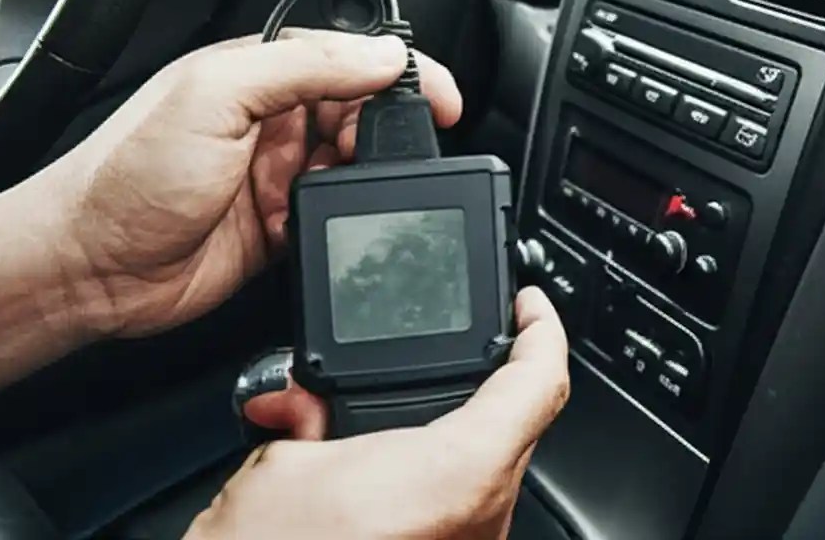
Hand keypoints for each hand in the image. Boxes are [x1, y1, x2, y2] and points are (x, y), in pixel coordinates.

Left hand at [48, 29, 461, 337]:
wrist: (88, 267)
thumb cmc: (125, 177)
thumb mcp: (215, 95)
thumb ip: (301, 68)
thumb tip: (379, 57)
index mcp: (257, 72)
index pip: (349, 57)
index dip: (401, 73)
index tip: (440, 97)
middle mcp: (271, 120)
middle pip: (364, 112)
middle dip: (390, 131)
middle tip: (391, 152)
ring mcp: (277, 175)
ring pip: (357, 169)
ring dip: (365, 181)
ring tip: (342, 191)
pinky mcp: (280, 226)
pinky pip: (337, 218)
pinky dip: (344, 223)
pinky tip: (318, 225)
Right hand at [186, 288, 569, 539]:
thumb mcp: (281, 465)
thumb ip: (310, 415)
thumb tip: (302, 402)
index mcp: (457, 476)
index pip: (540, 384)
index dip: (543, 330)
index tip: (528, 305)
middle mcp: (478, 518)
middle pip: (511, 423)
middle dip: (471, 382)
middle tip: (429, 354)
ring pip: (480, 465)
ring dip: (437, 432)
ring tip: (366, 420)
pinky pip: (454, 502)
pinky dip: (419, 475)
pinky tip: (364, 468)